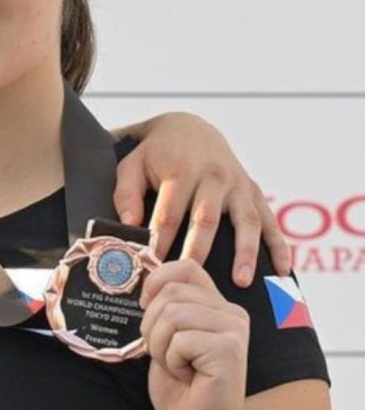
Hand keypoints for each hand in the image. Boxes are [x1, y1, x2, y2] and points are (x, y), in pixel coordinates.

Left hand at [114, 112, 288, 286]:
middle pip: (207, 219)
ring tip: (241, 282)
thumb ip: (126, 195)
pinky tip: (282, 270)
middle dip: (199, 251)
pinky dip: (279, 245)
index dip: (160, 242)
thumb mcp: (132, 165)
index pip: (169, 214)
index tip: (154, 268)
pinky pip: (270, 220)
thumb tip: (130, 226)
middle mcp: (214, 177)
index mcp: (181, 171)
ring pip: (246, 221)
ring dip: (245, 253)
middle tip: (192, 278)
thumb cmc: (156, 154)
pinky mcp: (253, 191)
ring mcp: (238, 185)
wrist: (189, 127)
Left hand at [141, 259, 250, 409]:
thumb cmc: (181, 390)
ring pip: (171, 314)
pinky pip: (179, 339)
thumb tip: (143, 280)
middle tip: (168, 356)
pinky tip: (189, 377)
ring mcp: (234, 329)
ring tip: (179, 367)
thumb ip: (165, 310)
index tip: (145, 308)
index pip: (185, 267)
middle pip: (170, 292)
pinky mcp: (230, 349)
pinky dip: (171, 362)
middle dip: (152, 327)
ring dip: (160, 346)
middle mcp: (232, 312)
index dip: (156, 282)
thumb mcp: (166, 340)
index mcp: (218, 306)